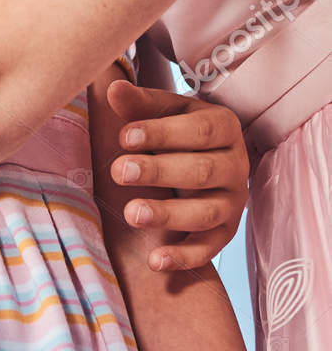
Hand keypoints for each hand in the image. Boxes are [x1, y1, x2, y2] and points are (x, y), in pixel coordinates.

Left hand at [107, 80, 248, 270]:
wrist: (200, 159)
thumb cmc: (173, 131)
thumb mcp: (161, 112)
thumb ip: (139, 103)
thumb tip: (113, 89)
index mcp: (224, 127)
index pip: (199, 131)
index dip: (161, 133)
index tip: (124, 136)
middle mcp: (236, 166)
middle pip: (202, 171)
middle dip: (159, 172)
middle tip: (119, 171)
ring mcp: (234, 203)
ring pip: (206, 213)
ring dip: (169, 215)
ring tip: (131, 213)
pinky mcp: (225, 234)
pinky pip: (208, 249)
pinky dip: (183, 258)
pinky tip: (154, 261)